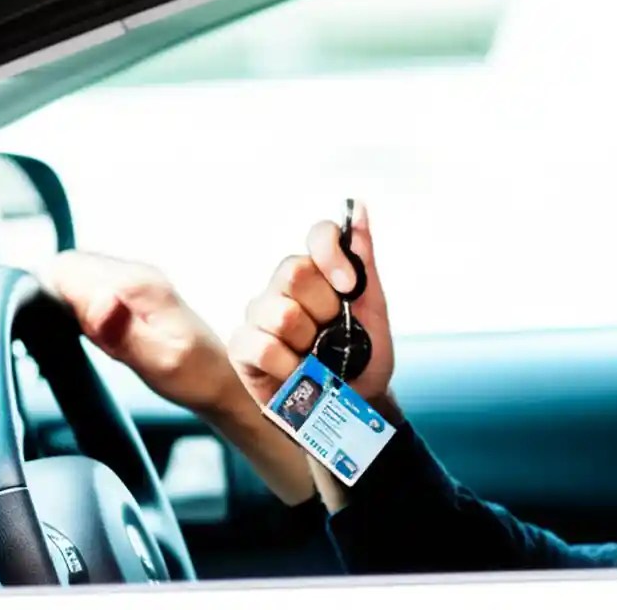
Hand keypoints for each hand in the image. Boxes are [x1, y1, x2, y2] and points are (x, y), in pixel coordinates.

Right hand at [40, 251, 244, 418]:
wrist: (225, 380)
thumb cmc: (195, 375)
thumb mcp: (157, 361)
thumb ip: (121, 332)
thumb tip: (98, 301)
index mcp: (139, 284)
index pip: (66, 267)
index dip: (52, 297)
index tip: (70, 328)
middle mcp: (138, 274)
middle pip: (69, 268)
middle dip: (58, 301)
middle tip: (84, 337)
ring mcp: (137, 282)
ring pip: (78, 277)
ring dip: (71, 306)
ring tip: (97, 339)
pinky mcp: (135, 295)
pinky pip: (92, 290)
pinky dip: (84, 311)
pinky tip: (103, 336)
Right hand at [228, 200, 394, 406]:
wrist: (356, 406)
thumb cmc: (363, 358)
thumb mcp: (373, 309)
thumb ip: (363, 261)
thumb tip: (361, 210)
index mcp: (318, 273)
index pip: (318, 236)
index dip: (331, 254)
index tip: (349, 287)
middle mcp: (283, 289)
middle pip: (293, 273)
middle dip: (324, 308)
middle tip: (333, 332)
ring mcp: (259, 316)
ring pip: (280, 313)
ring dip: (308, 343)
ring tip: (315, 357)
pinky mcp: (242, 348)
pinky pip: (261, 346)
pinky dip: (288, 365)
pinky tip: (297, 373)